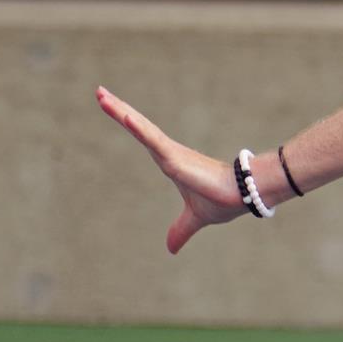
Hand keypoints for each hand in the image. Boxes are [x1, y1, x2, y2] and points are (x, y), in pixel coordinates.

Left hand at [96, 86, 245, 253]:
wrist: (244, 196)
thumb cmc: (223, 200)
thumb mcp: (194, 218)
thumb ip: (180, 230)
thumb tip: (171, 249)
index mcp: (170, 161)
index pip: (144, 137)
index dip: (128, 121)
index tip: (111, 105)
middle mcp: (168, 153)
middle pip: (137, 126)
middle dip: (117, 108)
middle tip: (99, 92)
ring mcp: (171, 153)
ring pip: (140, 128)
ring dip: (120, 112)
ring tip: (101, 96)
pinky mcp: (175, 158)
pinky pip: (153, 140)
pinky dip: (138, 128)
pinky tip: (123, 116)